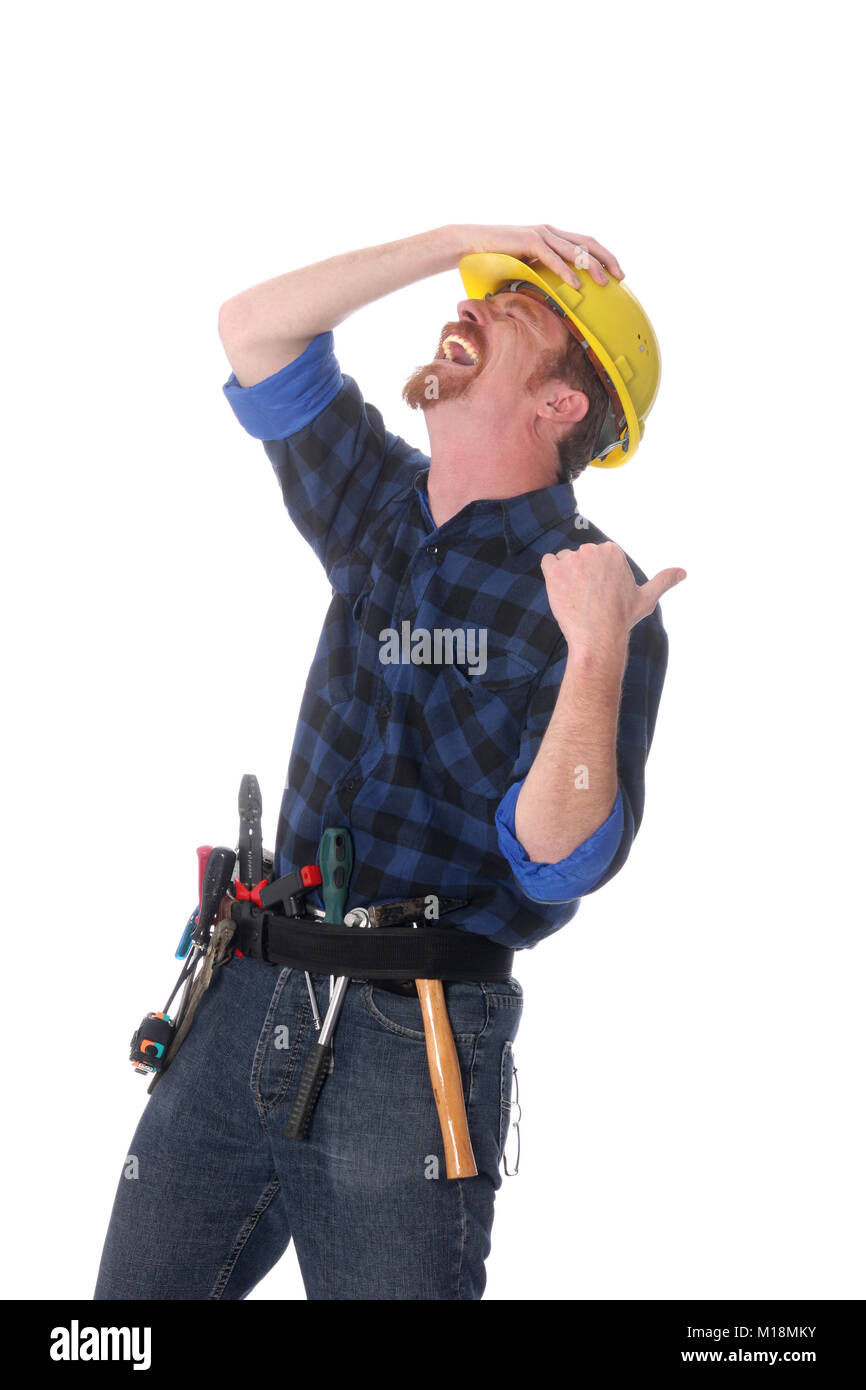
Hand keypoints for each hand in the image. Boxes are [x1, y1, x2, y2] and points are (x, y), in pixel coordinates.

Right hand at [451, 224, 623, 289]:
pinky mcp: (528, 241)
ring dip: (591, 267)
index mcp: (552, 236)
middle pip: (588, 243)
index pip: (586, 242)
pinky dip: (566, 271)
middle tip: (620, 277)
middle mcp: (550, 231)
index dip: (604, 256)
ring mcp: (540, 234)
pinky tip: (577, 285)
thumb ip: (540, 271)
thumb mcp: (524, 264)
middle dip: (607, 259)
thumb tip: (554, 293)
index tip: (617, 273)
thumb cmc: (495, 257)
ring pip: (574, 250)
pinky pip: (552, 257)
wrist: (470, 244)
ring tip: (603, 283)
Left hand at [541, 542, 685, 658]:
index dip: (596, 576)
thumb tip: (684, 572)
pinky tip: (561, 591)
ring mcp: (573, 558)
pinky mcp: (555, 569)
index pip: (596, 556)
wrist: (598, 636)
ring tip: (576, 598)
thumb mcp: (646, 598)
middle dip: (581, 575)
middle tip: (589, 599)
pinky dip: (551, 575)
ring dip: (566, 576)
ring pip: (563, 561)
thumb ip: (664, 581)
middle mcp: (593, 550)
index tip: (601, 593)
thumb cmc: (622, 618)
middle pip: (579, 557)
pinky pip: (547, 562)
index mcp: (612, 551)